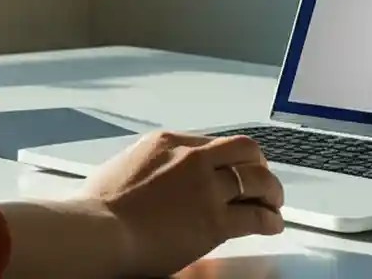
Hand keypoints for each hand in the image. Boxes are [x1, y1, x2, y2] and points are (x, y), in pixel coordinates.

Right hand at [79, 131, 284, 276]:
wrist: (99, 230)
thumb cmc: (97, 206)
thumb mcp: (122, 166)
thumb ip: (146, 166)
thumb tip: (151, 176)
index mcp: (167, 142)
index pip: (212, 142)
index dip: (228, 158)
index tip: (232, 170)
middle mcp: (192, 158)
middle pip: (243, 150)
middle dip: (257, 165)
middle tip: (262, 181)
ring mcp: (206, 188)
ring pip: (258, 179)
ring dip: (272, 192)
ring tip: (274, 203)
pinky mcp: (215, 220)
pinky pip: (256, 216)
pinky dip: (270, 220)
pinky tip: (273, 225)